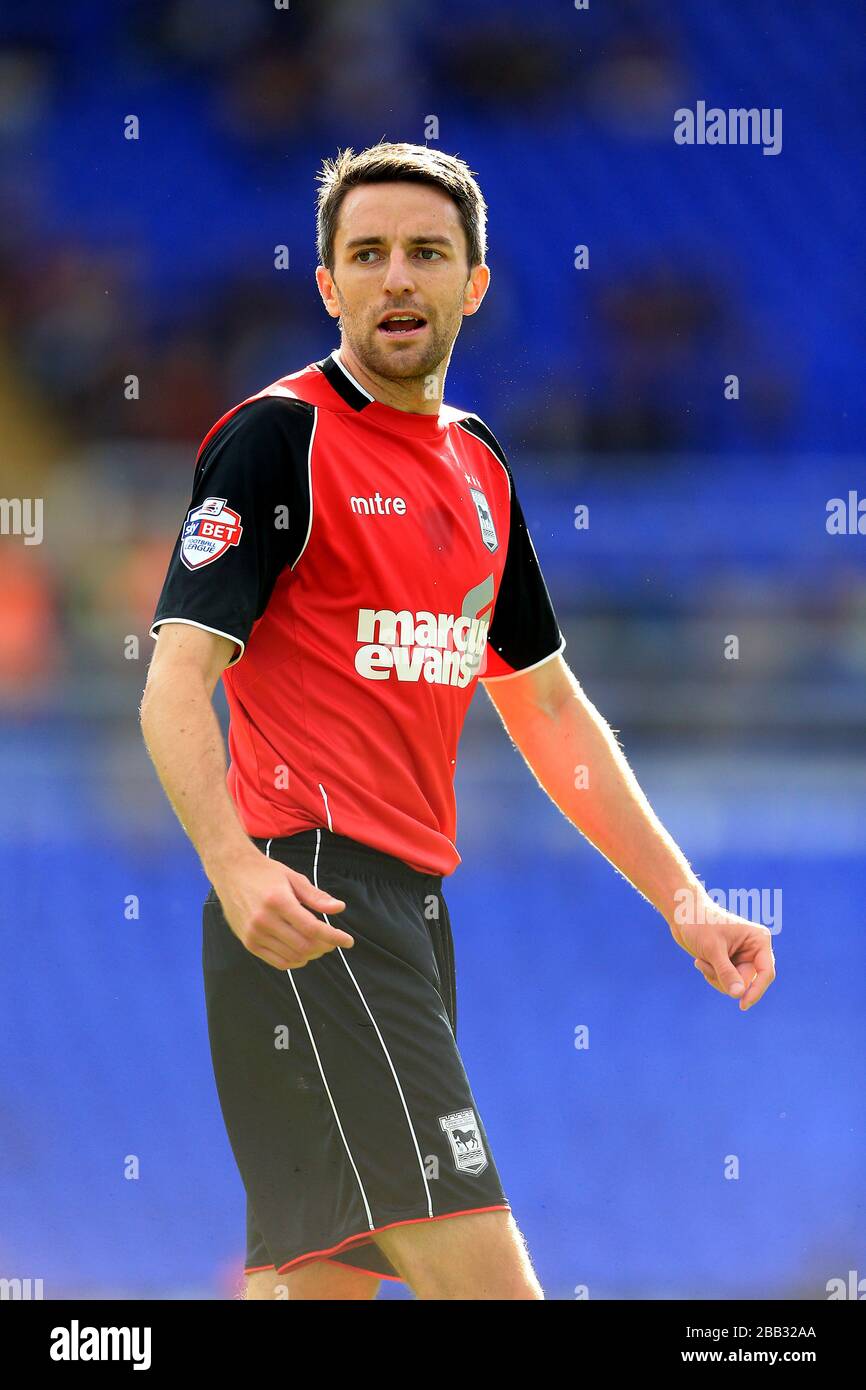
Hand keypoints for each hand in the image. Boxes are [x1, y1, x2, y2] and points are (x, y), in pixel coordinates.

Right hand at [210, 847, 353, 969]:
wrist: (231, 871)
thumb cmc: (265, 872)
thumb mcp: (293, 878)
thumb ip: (316, 896)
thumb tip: (339, 908)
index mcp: (278, 901)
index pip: (312, 928)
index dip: (334, 937)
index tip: (348, 941)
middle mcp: (264, 920)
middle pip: (303, 946)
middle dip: (325, 947)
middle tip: (333, 940)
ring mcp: (254, 934)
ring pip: (292, 956)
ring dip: (311, 955)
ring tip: (319, 945)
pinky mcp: (248, 943)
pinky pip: (277, 962)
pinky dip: (295, 961)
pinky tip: (303, 952)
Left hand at [669, 899, 776, 1010]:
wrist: (683, 916)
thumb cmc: (699, 924)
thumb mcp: (713, 949)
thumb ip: (726, 972)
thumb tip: (738, 995)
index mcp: (759, 940)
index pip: (766, 973)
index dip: (756, 991)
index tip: (742, 1005)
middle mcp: (754, 950)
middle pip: (747, 981)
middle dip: (724, 978)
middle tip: (706, 964)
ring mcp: (742, 958)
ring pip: (735, 985)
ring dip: (716, 977)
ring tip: (701, 960)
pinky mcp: (731, 964)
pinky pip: (726, 983)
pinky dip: (712, 976)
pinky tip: (701, 961)